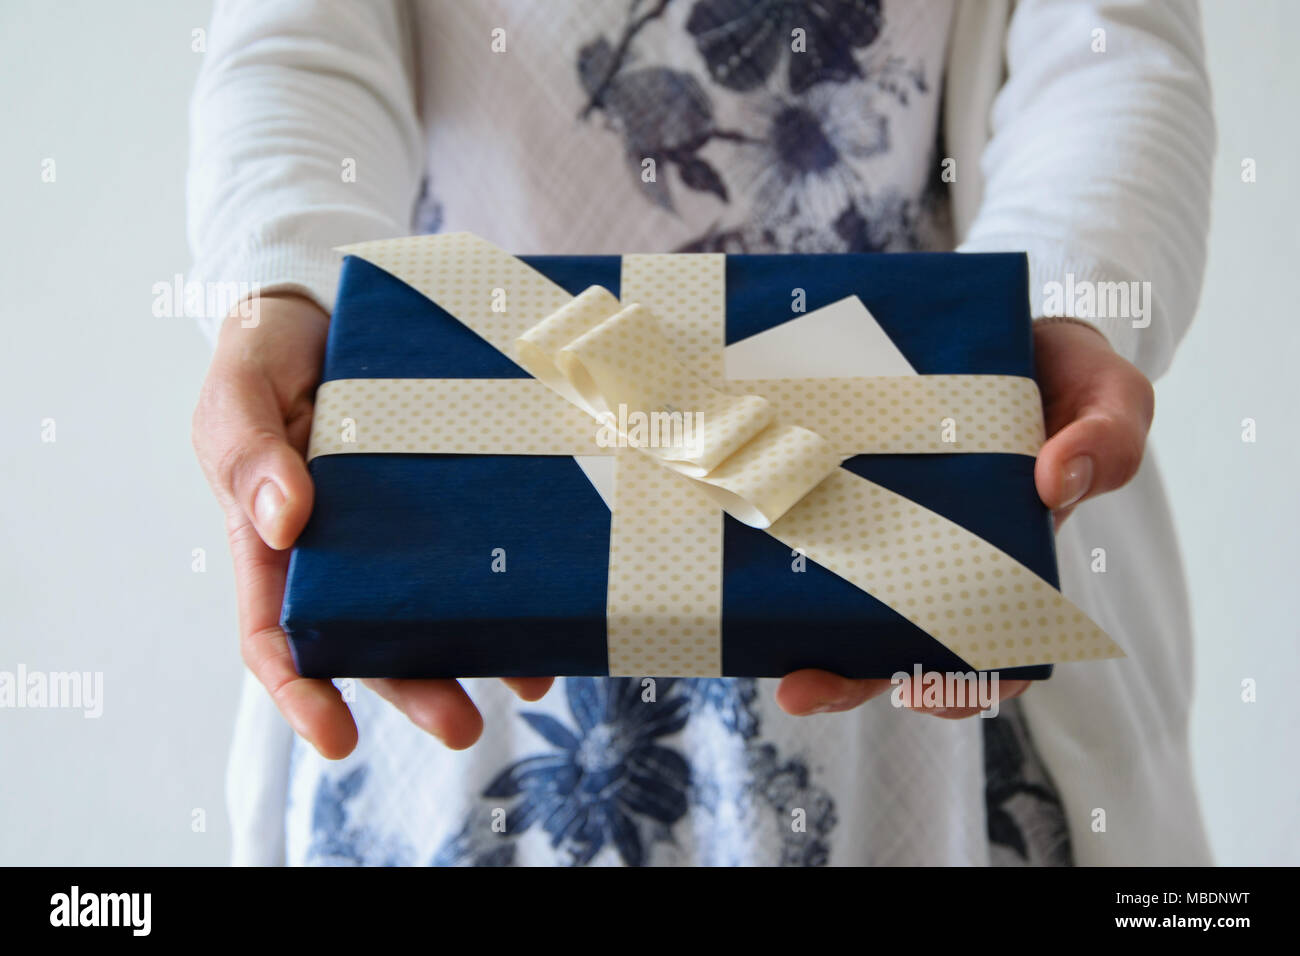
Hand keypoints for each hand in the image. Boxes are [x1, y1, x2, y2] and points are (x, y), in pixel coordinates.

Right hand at [192, 293, 551, 757]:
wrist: (332, 303)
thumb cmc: (267, 354)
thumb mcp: (240, 389)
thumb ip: (246, 447)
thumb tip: (282, 519)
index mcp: (274, 542)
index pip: (276, 636)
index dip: (301, 693)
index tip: (337, 739)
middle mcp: (343, 551)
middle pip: (372, 642)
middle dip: (415, 689)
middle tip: (462, 725)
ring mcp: (402, 529)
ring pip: (438, 608)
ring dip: (480, 653)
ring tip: (534, 680)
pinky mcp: (455, 496)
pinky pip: (485, 547)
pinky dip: (517, 582)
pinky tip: (560, 602)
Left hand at [776, 319, 1153, 718]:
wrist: (1008, 321)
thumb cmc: (1066, 376)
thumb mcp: (1109, 397)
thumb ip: (1109, 439)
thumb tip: (1057, 479)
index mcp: (1006, 562)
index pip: (987, 653)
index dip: (960, 684)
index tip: (927, 688)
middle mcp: (937, 556)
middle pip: (893, 645)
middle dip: (851, 678)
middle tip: (807, 689)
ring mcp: (883, 524)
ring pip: (836, 601)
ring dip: (800, 637)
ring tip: (758, 646)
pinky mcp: (838, 482)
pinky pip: (803, 528)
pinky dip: (769, 550)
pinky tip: (735, 545)